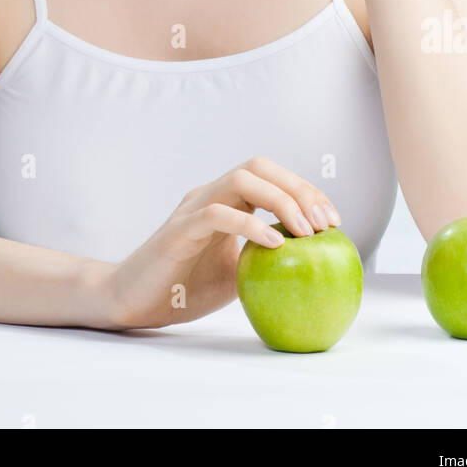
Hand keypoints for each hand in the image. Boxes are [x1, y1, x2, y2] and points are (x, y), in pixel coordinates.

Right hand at [103, 156, 340, 329]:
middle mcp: (210, 194)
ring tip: (306, 232)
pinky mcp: (179, 230)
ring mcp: (193, 208)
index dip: (305, 190)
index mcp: (225, 200)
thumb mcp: (237, 274)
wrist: (133, 300)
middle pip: (259, 166)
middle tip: (325, 222)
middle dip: (298, 187)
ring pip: (241, 179)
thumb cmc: (184, 287)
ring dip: (281, 199)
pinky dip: (250, 225)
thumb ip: (264, 261)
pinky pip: (217, 214)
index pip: (270, 176)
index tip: (334, 219)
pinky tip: (275, 244)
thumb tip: (311, 267)